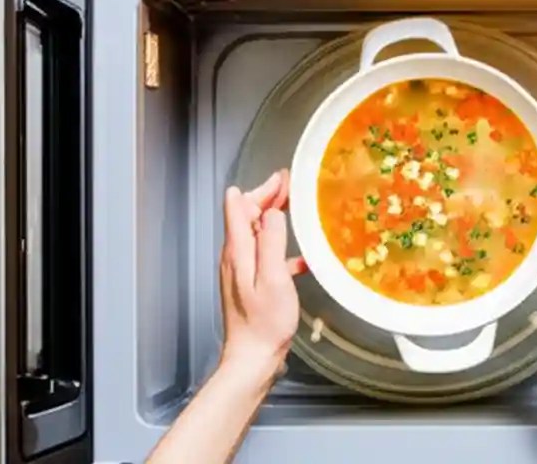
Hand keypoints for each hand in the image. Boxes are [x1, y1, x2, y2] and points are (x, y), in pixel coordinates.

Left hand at [220, 169, 307, 376]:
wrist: (252, 359)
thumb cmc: (264, 323)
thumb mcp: (273, 278)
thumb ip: (271, 242)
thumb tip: (273, 212)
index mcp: (238, 251)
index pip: (241, 207)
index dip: (261, 189)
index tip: (282, 178)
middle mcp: (235, 257)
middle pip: (247, 217)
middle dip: (267, 197)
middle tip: (289, 185)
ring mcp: (241, 271)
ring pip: (256, 234)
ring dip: (274, 218)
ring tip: (296, 209)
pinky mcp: (250, 284)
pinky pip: (265, 256)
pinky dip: (280, 248)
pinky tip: (301, 258)